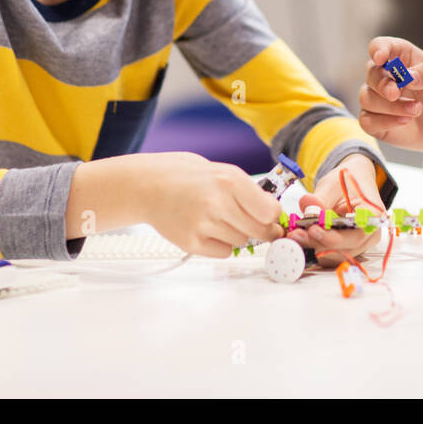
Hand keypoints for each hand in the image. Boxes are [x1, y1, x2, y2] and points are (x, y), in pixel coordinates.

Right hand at [141, 152, 284, 256]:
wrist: (148, 185)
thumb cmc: (188, 176)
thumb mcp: (223, 171)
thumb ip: (248, 192)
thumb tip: (274, 214)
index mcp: (229, 180)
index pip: (270, 211)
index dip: (273, 216)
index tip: (270, 216)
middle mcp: (217, 203)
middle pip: (259, 231)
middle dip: (263, 230)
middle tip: (256, 224)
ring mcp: (202, 225)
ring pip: (242, 242)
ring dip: (238, 234)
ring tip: (220, 218)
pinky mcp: (190, 243)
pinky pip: (224, 252)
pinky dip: (221, 244)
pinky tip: (208, 229)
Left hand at [286, 154, 384, 268]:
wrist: (354, 181)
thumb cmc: (348, 181)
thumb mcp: (334, 184)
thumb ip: (321, 198)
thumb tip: (307, 203)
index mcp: (373, 214)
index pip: (356, 232)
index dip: (334, 237)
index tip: (313, 229)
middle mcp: (370, 233)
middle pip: (346, 247)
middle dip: (319, 242)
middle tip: (296, 234)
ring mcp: (360, 243)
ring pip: (338, 254)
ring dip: (315, 247)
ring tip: (295, 235)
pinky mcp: (347, 247)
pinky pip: (332, 254)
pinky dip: (316, 248)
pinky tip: (302, 239)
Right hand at [359, 36, 422, 158]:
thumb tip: (408, 75)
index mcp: (401, 57)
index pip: (380, 46)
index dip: (378, 50)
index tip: (381, 58)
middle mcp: (386, 76)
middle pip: (371, 73)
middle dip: (382, 84)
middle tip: (396, 93)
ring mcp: (379, 99)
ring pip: (367, 98)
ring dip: (390, 106)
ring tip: (417, 110)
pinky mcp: (377, 121)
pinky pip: (367, 121)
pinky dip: (384, 122)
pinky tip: (404, 122)